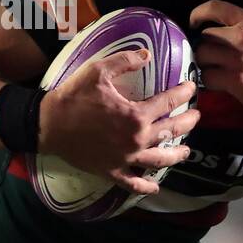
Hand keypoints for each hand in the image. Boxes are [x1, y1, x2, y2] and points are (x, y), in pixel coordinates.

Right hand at [38, 48, 199, 195]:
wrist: (47, 125)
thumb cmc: (73, 97)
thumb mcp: (97, 71)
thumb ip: (125, 61)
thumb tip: (147, 54)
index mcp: (135, 115)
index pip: (169, 102)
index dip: (184, 93)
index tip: (191, 88)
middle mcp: (136, 139)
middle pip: (172, 131)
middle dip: (188, 122)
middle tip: (196, 116)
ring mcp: (126, 158)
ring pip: (160, 160)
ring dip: (177, 155)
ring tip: (186, 150)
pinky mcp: (113, 171)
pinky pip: (134, 183)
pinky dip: (146, 187)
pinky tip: (155, 187)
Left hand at [191, 0, 242, 119]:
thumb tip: (225, 24)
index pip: (216, 7)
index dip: (199, 13)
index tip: (194, 22)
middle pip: (205, 35)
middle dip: (207, 47)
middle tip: (213, 57)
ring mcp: (238, 58)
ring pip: (202, 55)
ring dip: (205, 64)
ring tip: (216, 69)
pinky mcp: (233, 79)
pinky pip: (206, 76)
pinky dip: (210, 81)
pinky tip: (221, 83)